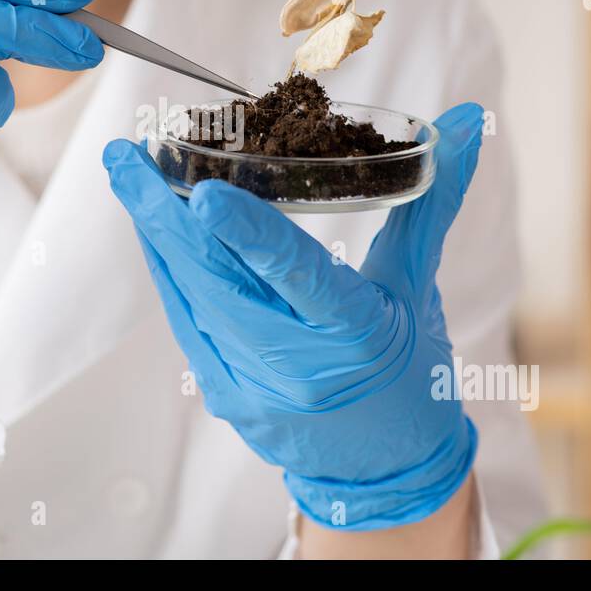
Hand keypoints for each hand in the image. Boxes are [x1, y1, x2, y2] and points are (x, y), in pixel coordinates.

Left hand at [103, 104, 485, 529]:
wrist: (386, 469)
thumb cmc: (409, 370)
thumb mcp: (418, 284)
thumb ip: (431, 200)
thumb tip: (466, 121)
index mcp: (354, 333)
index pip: (298, 275)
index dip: (249, 234)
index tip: (202, 192)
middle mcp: (298, 366)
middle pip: (218, 280)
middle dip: (163, 214)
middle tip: (124, 155)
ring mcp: (254, 388)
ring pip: (192, 297)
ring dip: (156, 234)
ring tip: (128, 175)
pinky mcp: (227, 398)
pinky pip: (189, 323)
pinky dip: (170, 271)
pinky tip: (151, 229)